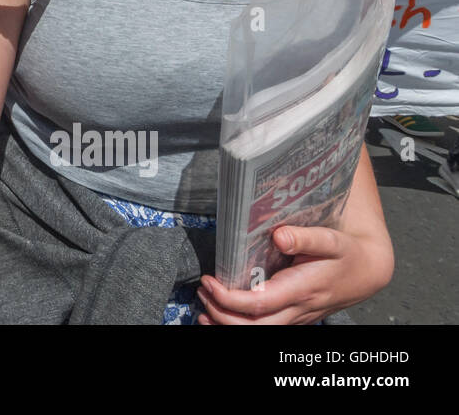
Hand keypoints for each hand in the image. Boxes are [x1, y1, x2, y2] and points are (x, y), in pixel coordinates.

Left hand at [195, 224, 393, 324]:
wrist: (368, 271)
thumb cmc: (347, 253)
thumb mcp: (331, 239)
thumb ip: (306, 237)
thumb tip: (279, 235)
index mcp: (302, 289)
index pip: (259, 303)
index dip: (229, 298)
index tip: (209, 281)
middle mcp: (298, 309)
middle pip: (255, 327)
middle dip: (222, 315)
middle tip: (202, 293)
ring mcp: (296, 318)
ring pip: (259, 333)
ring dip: (227, 325)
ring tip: (203, 309)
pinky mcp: (294, 318)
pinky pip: (265, 330)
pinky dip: (239, 326)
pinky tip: (221, 316)